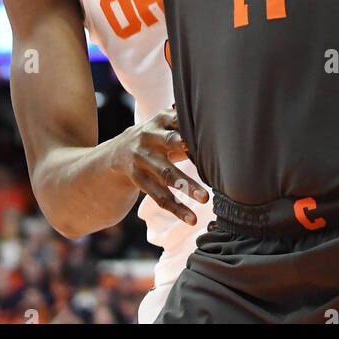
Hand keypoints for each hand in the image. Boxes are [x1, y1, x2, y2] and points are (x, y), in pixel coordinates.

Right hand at [111, 108, 209, 225]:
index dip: (192, 128)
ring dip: (186, 186)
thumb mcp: (166, 125)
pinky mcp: (139, 179)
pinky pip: (159, 195)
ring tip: (205, 198)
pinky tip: (191, 219)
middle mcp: (149, 137)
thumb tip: (217, 124)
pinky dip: (177, 208)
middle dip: (191, 153)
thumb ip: (185, 125)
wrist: (120, 150)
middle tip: (211, 165)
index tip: (210, 136)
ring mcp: (142, 159)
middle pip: (172, 144)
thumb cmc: (157, 136)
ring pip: (166, 174)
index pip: (178, 121)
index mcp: (160, 120)